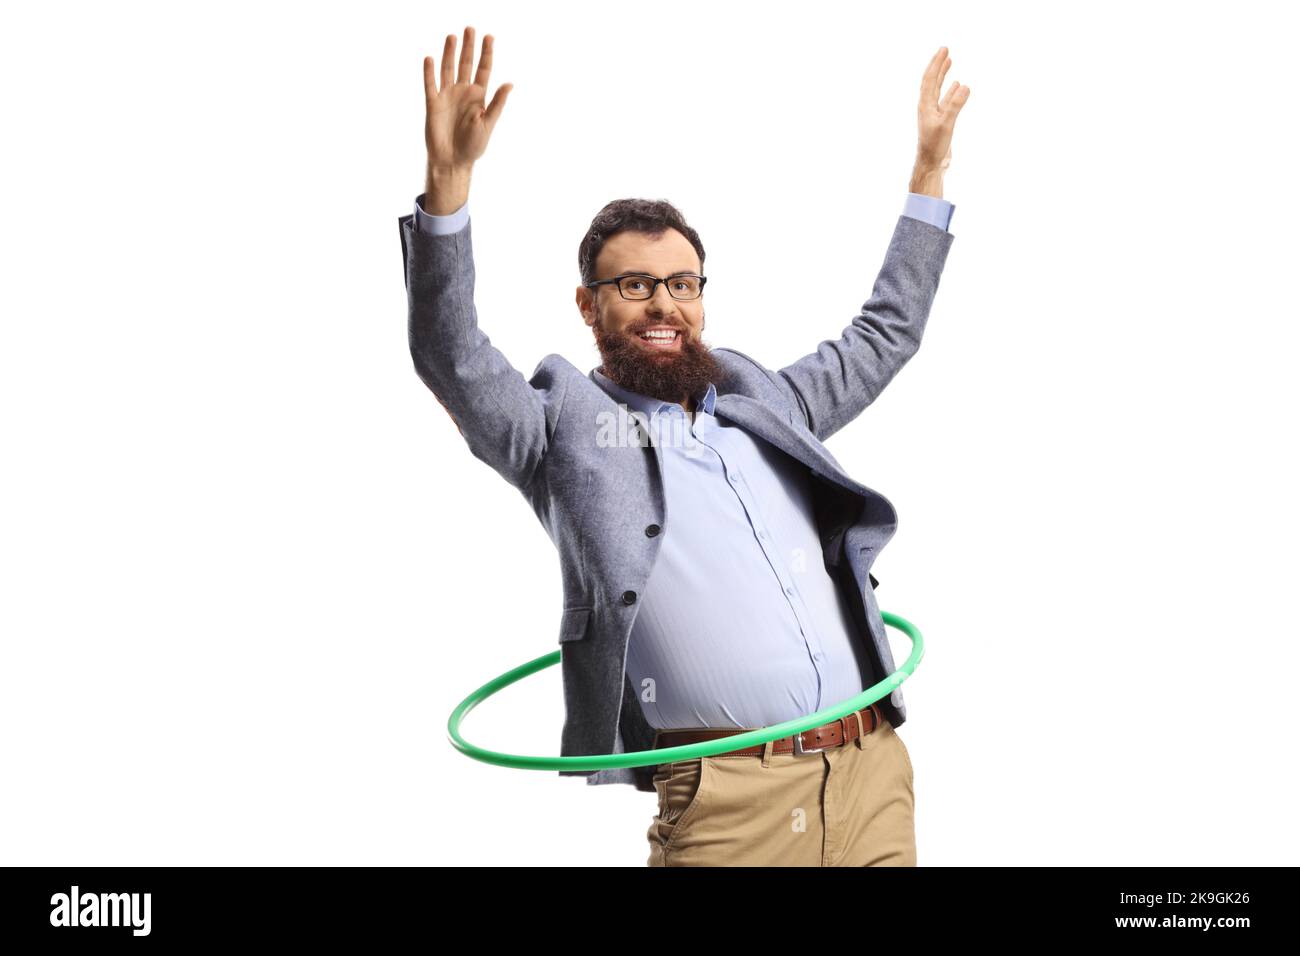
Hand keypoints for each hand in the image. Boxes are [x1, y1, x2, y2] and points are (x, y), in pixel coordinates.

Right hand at [424, 26, 512, 173]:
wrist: (452, 161)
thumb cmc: (473, 146)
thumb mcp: (488, 124)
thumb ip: (497, 103)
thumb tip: (509, 84)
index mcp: (479, 97)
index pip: (483, 69)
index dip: (486, 53)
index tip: (489, 37)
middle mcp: (463, 93)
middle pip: (466, 64)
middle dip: (468, 47)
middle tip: (470, 29)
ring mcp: (447, 96)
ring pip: (448, 70)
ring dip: (449, 54)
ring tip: (452, 37)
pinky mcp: (433, 104)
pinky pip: (430, 85)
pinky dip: (429, 72)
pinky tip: (430, 58)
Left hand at [914, 47, 969, 182]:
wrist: (931, 164)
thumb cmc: (935, 146)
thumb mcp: (946, 124)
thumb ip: (955, 105)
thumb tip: (964, 85)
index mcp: (925, 105)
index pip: (930, 79)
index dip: (936, 64)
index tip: (944, 50)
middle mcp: (927, 107)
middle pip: (932, 81)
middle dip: (938, 65)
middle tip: (945, 50)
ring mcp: (933, 113)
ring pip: (938, 89)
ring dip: (943, 75)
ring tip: (949, 62)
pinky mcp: (940, 121)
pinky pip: (945, 100)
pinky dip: (951, 91)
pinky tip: (957, 86)